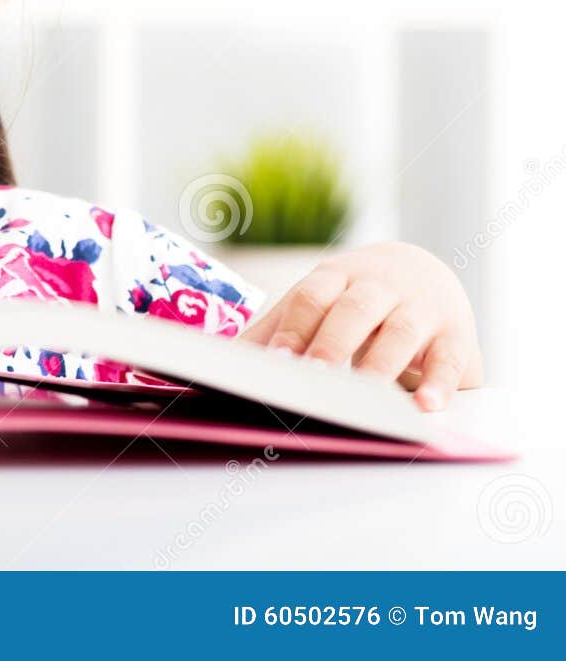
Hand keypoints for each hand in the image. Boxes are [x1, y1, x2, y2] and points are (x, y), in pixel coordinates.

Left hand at [238, 241, 481, 411]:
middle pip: (355, 310)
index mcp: (335, 277)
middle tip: (315, 375)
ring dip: (383, 365)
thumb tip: (219, 361)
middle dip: (333, 342)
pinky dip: (439, 382)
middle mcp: (379, 287)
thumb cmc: (353, 297)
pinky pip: (450, 358)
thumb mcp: (315, 302)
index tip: (274, 361)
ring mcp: (420, 308)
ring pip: (402, 333)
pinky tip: (426, 406)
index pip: (311, 297)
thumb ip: (273, 330)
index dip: (293, 328)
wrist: (425, 270)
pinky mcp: (456, 335)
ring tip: (368, 399)